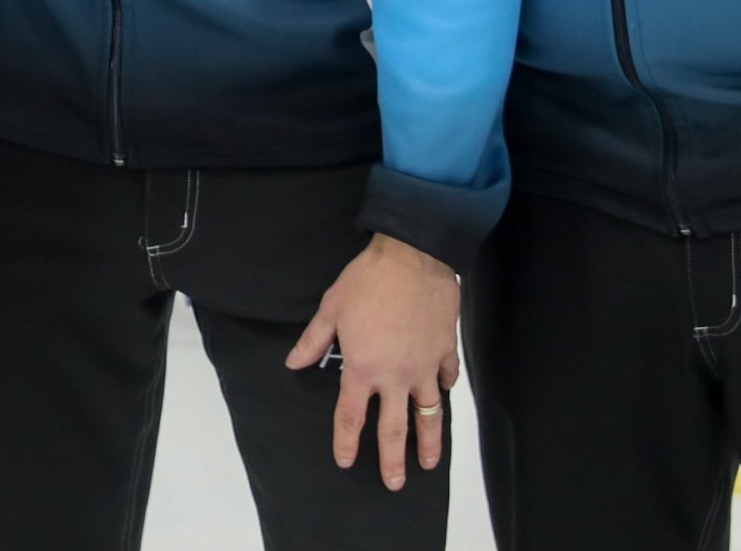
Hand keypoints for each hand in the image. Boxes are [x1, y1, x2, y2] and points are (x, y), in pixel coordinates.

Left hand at [285, 234, 460, 488]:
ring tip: (429, 463)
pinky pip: (447, 378)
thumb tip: (293, 363)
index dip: (346, 441)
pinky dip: (444, 390)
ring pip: (429, 413)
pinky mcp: (446, 351)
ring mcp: (425, 366)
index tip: (346, 461)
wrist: (413, 257)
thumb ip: (313, 341)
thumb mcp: (331, 309)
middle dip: (392, 459)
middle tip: (395, 483)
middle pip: (393, 428)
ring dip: (429, 441)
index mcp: (363, 368)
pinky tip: (442, 397)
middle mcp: (396, 376)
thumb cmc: (367, 282)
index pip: (350, 416)